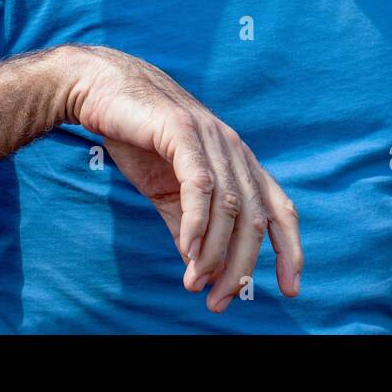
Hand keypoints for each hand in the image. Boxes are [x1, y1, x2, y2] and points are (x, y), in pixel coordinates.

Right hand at [59, 45, 301, 311]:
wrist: (101, 90)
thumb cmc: (139, 138)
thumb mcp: (168, 191)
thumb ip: (189, 227)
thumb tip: (202, 271)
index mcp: (239, 163)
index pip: (279, 209)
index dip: (289, 249)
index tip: (290, 289)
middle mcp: (235, 150)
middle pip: (254, 217)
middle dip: (241, 265)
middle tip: (220, 301)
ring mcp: (211, 138)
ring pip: (229, 206)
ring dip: (214, 253)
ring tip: (195, 284)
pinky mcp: (183, 131)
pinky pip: (199, 185)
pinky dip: (196, 223)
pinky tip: (187, 252)